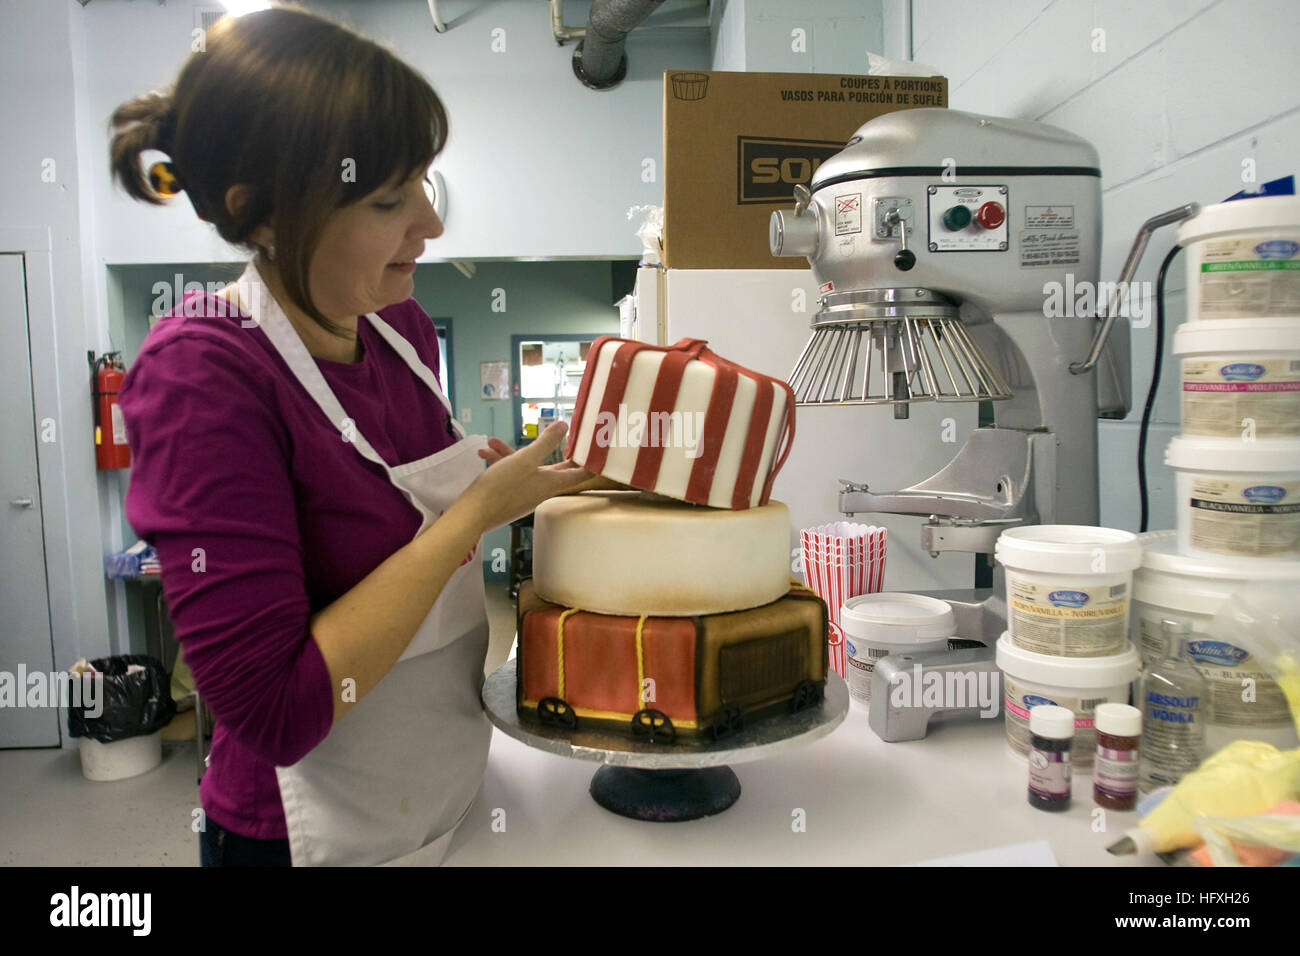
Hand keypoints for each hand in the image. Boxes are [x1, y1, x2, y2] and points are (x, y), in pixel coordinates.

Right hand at [459, 422, 592, 530]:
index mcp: (552, 482)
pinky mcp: (509, 495)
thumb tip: (564, 426)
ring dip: (510, 452)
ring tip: (492, 441)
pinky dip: (500, 462)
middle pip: (555, 467)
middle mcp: (541, 489)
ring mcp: (525, 493)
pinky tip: (484, 453)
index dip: (592, 460)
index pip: (582, 472)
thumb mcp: (525, 459)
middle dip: (554, 449)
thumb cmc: (501, 487)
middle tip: (565, 436)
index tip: (598, 448)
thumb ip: (546, 442)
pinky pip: (510, 474)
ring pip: (525, 466)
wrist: (472, 514)